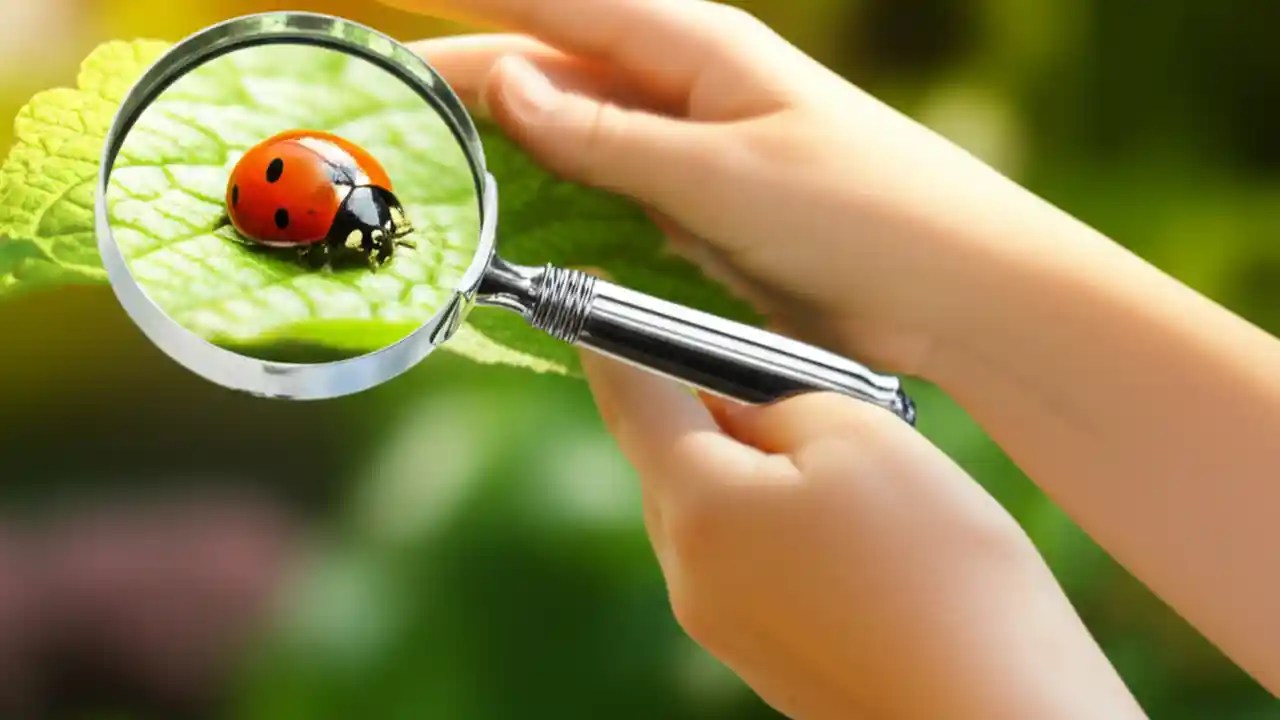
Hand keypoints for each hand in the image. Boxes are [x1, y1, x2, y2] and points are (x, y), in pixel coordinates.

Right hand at [391, 0, 1036, 374]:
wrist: (952, 288)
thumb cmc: (862, 209)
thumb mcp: (723, 169)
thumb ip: (610, 133)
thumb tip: (507, 82)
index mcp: (687, 43)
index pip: (547, 3)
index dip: (463, 4)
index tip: (378, 29)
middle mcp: (677, 87)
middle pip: (542, 74)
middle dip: (457, 92)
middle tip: (364, 121)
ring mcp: (683, 150)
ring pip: (564, 141)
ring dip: (495, 156)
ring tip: (411, 179)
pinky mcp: (693, 211)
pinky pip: (600, 198)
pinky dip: (549, 210)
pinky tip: (500, 234)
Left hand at [574, 354, 1142, 718]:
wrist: (1001, 717)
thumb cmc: (942, 572)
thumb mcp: (863, 437)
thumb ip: (774, 400)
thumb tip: (729, 401)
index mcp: (698, 507)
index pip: (628, 397)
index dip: (611, 336)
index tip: (593, 291)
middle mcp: (688, 573)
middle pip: (670, 456)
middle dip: (714, 407)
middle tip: (790, 383)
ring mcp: (720, 624)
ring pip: (711, 508)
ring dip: (755, 469)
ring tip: (851, 472)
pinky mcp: (761, 654)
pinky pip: (743, 560)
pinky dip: (775, 523)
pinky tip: (855, 533)